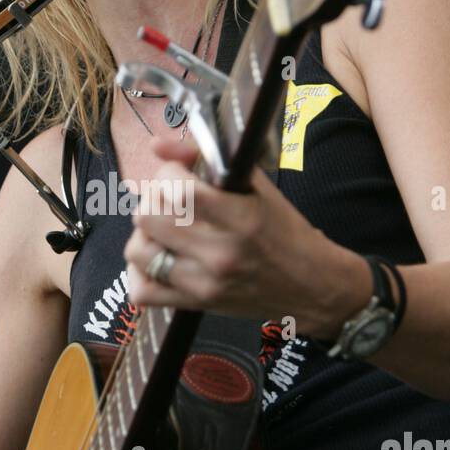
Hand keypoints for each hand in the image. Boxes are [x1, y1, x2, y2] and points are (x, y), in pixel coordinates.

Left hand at [123, 135, 368, 337]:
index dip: (168, 174)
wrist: (311, 286)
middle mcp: (219, 252)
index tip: (179, 175)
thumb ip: (207, 160)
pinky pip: (141, 292)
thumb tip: (157, 145)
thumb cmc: (285, 232)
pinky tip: (158, 261)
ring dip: (144, 235)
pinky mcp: (195, 304)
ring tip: (163, 230)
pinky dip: (139, 274)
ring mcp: (204, 283)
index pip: (178, 189)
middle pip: (148, 217)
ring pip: (137, 251)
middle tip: (168, 200)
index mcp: (240, 218)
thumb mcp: (257, 187)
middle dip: (153, 200)